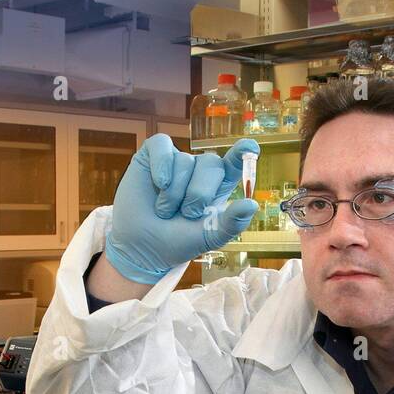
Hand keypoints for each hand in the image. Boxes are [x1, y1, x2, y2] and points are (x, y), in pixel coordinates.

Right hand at [104, 135, 259, 283]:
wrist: (141, 247)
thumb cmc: (175, 242)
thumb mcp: (207, 237)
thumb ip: (231, 223)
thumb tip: (252, 204)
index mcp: (217, 188)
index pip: (234, 164)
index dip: (241, 153)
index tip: (249, 146)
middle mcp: (198, 171)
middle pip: (211, 163)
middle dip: (199, 193)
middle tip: (186, 214)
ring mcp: (176, 161)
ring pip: (184, 161)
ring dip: (174, 192)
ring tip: (165, 211)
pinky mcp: (153, 155)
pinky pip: (162, 145)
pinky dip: (161, 164)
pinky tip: (159, 183)